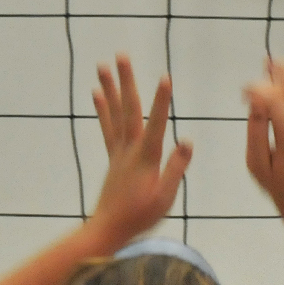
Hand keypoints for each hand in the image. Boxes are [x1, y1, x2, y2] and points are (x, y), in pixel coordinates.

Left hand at [85, 55, 192, 246]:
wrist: (108, 228)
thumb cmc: (141, 216)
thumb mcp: (166, 197)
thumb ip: (176, 168)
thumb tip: (186, 141)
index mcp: (145, 158)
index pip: (155, 124)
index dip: (160, 101)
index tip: (165, 78)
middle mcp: (128, 149)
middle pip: (128, 110)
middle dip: (127, 81)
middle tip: (121, 56)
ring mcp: (118, 152)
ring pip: (115, 114)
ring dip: (110, 88)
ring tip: (102, 65)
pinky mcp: (113, 157)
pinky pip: (107, 128)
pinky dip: (102, 109)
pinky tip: (98, 94)